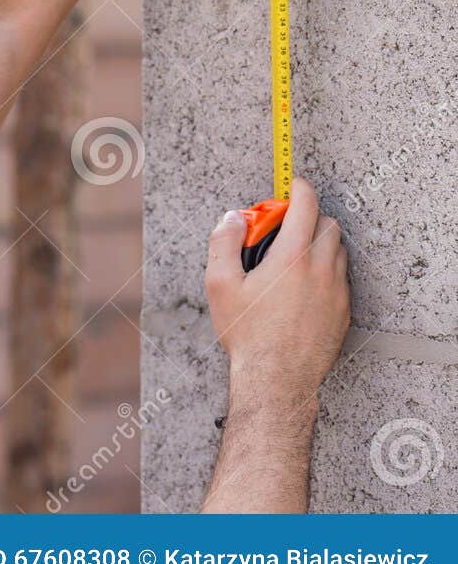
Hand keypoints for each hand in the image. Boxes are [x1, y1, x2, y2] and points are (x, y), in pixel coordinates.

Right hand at [205, 178, 349, 411]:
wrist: (277, 377)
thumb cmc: (248, 333)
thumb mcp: (219, 283)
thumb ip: (224, 242)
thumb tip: (232, 218)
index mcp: (292, 258)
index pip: (306, 206)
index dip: (299, 189)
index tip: (292, 185)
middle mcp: (321, 270)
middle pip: (327, 224)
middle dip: (308, 217)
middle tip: (280, 230)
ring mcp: (337, 291)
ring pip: (337, 250)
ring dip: (318, 243)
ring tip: (291, 258)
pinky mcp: (343, 311)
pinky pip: (340, 277)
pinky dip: (325, 269)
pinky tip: (301, 285)